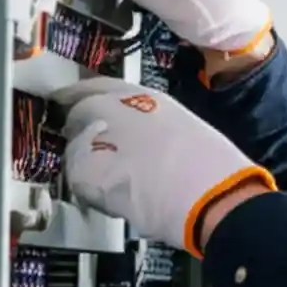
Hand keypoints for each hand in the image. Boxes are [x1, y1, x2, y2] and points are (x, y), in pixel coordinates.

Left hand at [53, 77, 276, 256]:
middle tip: (97, 152)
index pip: (98, 88)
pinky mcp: (87, 174)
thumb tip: (143, 140)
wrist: (211, 196)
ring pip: (75, 149)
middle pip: (80, 115)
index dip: (82, 96)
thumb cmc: (213, 168)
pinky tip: (112, 199)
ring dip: (88, 163)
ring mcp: (98, 139)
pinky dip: (90, 190)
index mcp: (145, 98)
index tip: (73, 101)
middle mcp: (116, 110)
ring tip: (115, 182)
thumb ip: (154, 128)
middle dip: (84, 132)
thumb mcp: (184, 130)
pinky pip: (77, 180)